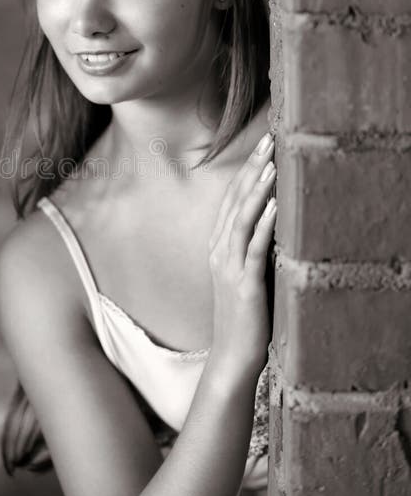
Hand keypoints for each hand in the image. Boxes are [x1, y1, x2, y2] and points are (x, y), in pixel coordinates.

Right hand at [207, 133, 276, 378]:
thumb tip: (276, 219)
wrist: (233, 356)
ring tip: (271, 164)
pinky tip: (276, 206)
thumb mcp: (246, 274)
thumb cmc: (245, 316)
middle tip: (268, 139)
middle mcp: (220, 252)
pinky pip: (253, 249)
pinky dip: (264, 224)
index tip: (261, 146)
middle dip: (251, 169)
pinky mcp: (244, 285)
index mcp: (219, 247)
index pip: (231, 200)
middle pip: (234, 201)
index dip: (245, 171)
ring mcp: (229, 268)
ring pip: (241, 219)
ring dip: (257, 190)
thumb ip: (254, 247)